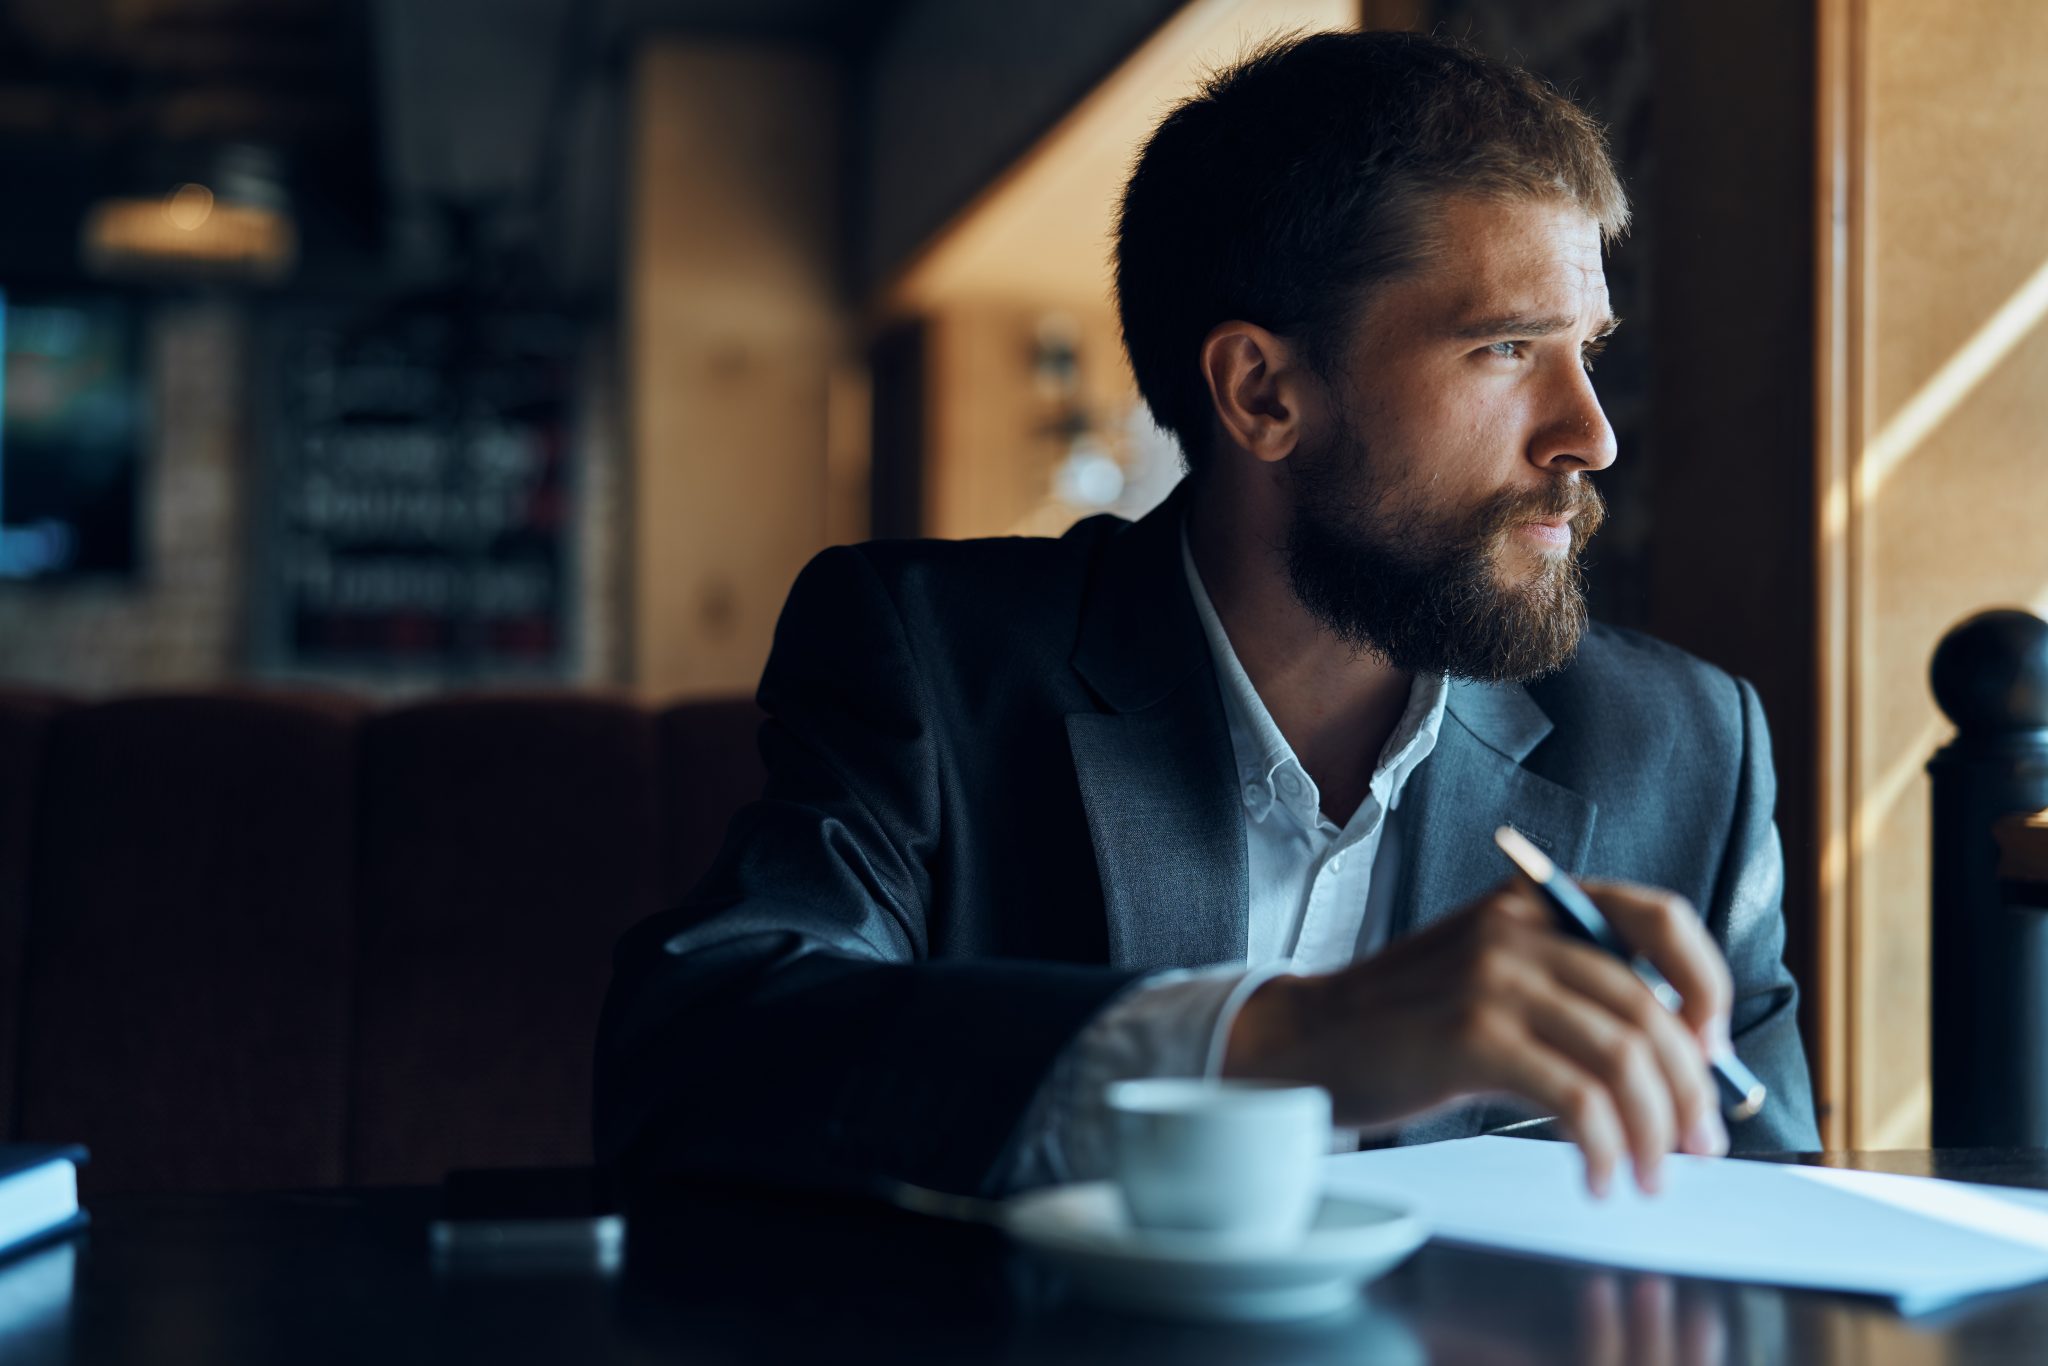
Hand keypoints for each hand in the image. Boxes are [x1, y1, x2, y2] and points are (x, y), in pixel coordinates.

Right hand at [1222, 876, 1733, 1195]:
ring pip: (1623, 1060)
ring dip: (1653, 1133)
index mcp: (1535, 902)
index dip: (1706, 985)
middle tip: (1697, 1146)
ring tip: (1649, 1176)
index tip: (1710, 1051)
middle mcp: (1519, 927)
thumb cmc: (1408, 1022)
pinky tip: (1600, 1178)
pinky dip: (1604, 1149)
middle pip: (1651, 1010)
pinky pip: (1577, 1100)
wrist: (1308, 1038)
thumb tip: (1679, 1063)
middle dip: (1689, 1091)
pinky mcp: (1473, 1036)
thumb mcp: (1493, 975)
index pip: (1661, 917)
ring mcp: (1494, 979)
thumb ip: (1571, 992)